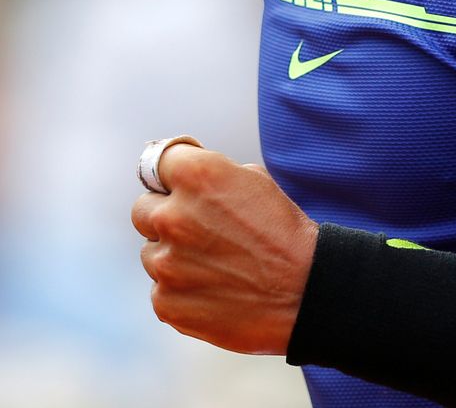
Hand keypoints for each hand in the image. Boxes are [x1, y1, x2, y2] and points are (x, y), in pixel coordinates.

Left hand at [131, 144, 317, 353]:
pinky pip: (161, 288)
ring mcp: (165, 263)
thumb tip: (176, 178)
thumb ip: (208, 176)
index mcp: (197, 176)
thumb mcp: (253, 180)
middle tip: (200, 228)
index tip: (178, 182)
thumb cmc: (283, 231)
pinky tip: (216, 288)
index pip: (158, 161)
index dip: (172, 173)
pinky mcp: (165, 302)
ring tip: (216, 263)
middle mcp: (173, 216)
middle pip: (143, 209)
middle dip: (166, 214)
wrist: (305, 291)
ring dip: (173, 255)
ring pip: (152, 252)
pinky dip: (181, 288)